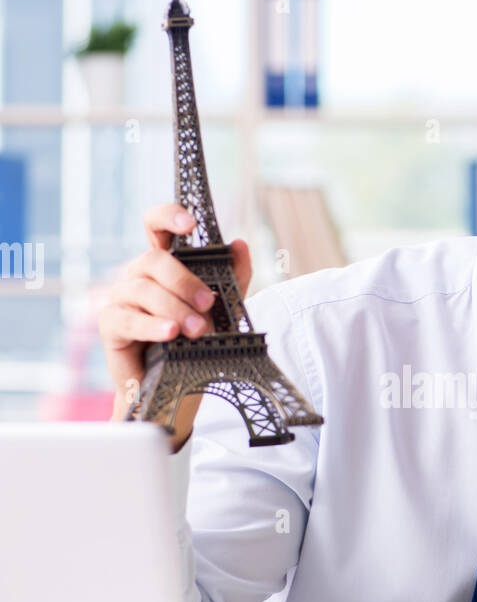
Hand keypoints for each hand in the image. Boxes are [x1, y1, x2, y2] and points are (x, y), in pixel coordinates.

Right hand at [98, 203, 252, 442]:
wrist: (173, 386)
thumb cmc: (193, 341)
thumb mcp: (222, 308)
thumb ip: (233, 277)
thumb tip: (240, 244)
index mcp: (163, 265)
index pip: (155, 226)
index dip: (168, 216)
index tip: (190, 223)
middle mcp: (138, 276)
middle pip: (154, 260)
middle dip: (185, 281)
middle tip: (208, 304)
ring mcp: (121, 298)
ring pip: (143, 290)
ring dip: (175, 308)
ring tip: (199, 330)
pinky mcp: (110, 325)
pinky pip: (127, 319)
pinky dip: (152, 325)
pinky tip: (170, 334)